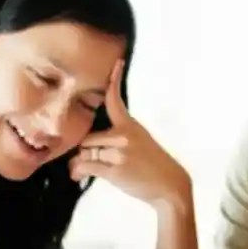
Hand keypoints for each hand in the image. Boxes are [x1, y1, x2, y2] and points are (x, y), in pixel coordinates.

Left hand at [70, 60, 190, 209]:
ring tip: (80, 172)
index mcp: (131, 125)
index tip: (116, 63)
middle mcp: (123, 135)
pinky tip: (78, 177)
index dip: (114, 80)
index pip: (115, 99)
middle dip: (84, 150)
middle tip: (85, 161)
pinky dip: (77, 172)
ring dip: (78, 163)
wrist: (170, 185)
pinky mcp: (114, 169)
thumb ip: (118, 138)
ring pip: (84, 152)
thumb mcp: (141, 142)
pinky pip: (85, 166)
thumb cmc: (154, 166)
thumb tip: (87, 149)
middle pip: (87, 137)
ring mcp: (119, 152)